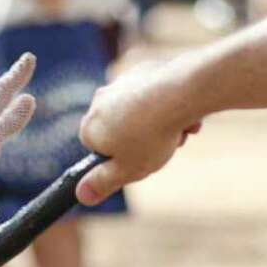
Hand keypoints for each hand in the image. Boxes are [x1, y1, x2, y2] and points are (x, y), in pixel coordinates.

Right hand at [75, 62, 201, 205]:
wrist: (179, 94)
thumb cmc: (151, 135)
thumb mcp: (126, 170)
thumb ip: (102, 183)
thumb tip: (81, 195)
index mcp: (90, 127)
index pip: (97, 149)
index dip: (120, 159)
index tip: (138, 161)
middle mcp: (99, 101)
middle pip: (120, 130)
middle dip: (142, 141)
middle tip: (161, 148)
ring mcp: (121, 83)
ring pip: (140, 113)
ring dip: (160, 126)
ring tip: (178, 132)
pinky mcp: (143, 70)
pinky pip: (154, 96)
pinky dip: (167, 105)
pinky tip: (184, 113)